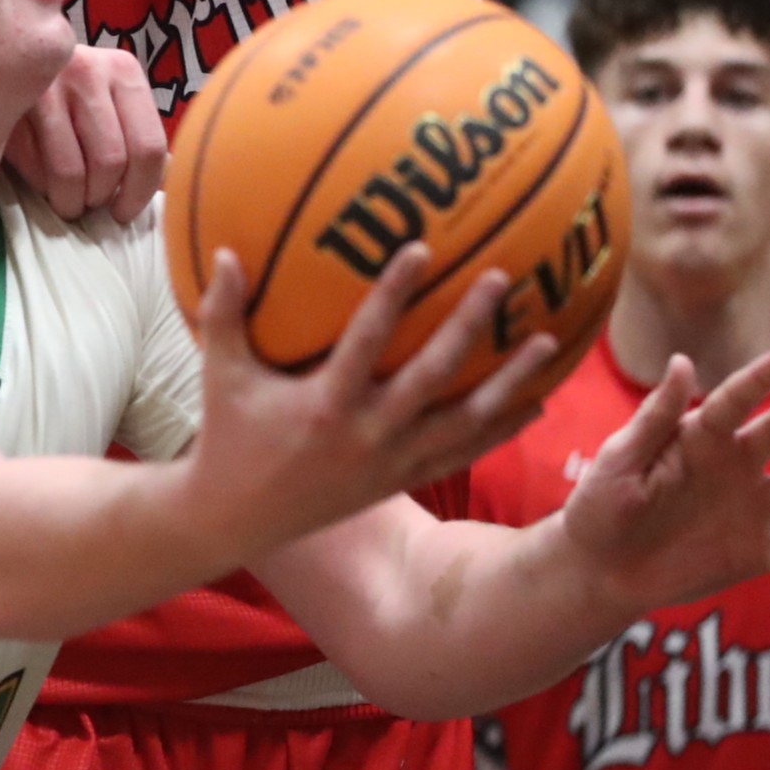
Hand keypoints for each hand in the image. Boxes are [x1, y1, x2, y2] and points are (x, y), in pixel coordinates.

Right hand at [4, 45, 165, 221]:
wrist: (0, 62)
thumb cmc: (68, 95)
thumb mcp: (109, 102)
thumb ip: (137, 135)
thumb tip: (170, 184)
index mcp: (124, 71)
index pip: (149, 147)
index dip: (139, 192)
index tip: (123, 213)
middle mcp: (88, 70)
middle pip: (110, 163)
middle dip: (100, 197)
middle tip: (89, 203)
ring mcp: (46, 85)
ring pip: (71, 173)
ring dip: (71, 201)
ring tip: (68, 200)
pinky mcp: (11, 106)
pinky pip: (35, 169)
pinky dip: (41, 186)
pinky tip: (41, 179)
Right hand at [180, 244, 558, 557]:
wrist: (237, 521)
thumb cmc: (230, 435)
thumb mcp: (221, 374)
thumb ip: (222, 313)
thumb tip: (225, 252)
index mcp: (325, 405)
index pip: (366, 340)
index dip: (394, 294)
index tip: (422, 248)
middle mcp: (366, 435)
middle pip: (431, 377)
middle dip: (468, 328)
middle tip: (500, 281)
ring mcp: (392, 462)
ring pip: (464, 421)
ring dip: (509, 383)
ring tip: (547, 342)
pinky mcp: (403, 481)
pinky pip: (464, 454)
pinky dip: (501, 429)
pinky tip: (536, 402)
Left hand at [560, 345, 769, 613]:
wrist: (602, 566)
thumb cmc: (601, 505)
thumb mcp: (620, 459)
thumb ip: (655, 416)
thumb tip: (681, 360)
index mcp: (698, 437)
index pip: (735, 400)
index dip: (762, 377)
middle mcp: (732, 466)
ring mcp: (747, 508)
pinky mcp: (753, 552)